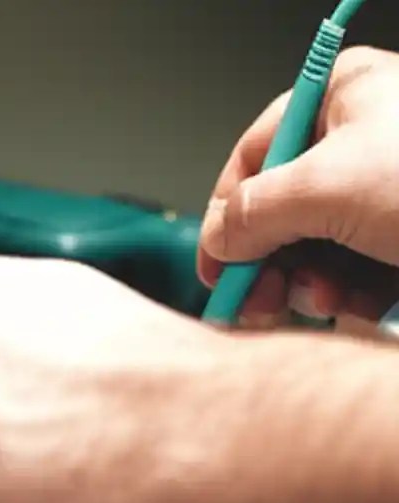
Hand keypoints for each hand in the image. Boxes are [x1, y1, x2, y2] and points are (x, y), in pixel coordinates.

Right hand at [198, 45, 398, 326]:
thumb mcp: (326, 187)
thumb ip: (250, 213)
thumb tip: (218, 240)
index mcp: (341, 100)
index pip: (253, 157)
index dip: (224, 216)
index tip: (216, 267)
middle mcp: (366, 142)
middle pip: (283, 210)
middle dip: (271, 261)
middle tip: (259, 299)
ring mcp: (393, 194)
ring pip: (319, 247)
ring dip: (311, 286)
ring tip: (324, 302)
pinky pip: (361, 271)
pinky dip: (352, 297)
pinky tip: (359, 307)